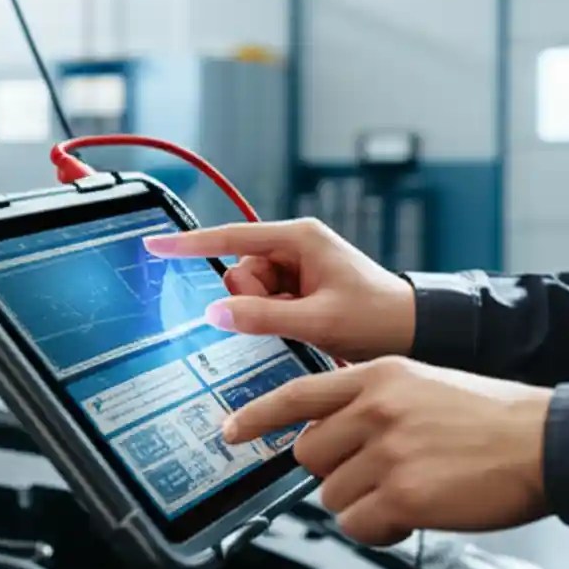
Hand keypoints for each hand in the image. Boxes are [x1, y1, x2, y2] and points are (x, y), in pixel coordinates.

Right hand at [144, 218, 414, 360]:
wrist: (413, 329)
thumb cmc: (376, 316)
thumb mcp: (317, 321)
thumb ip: (263, 317)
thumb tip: (216, 313)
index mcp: (298, 238)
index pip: (230, 239)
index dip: (190, 244)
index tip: (156, 246)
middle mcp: (294, 247)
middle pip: (240, 273)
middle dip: (253, 300)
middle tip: (292, 315)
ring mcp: (296, 268)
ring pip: (250, 292)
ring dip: (267, 312)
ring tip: (306, 321)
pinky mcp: (299, 287)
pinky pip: (265, 303)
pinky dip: (276, 317)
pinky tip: (305, 324)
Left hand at [223, 357, 551, 544]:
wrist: (543, 440)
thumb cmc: (490, 416)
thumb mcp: (421, 384)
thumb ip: (370, 400)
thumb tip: (329, 434)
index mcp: (376, 375)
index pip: (297, 395)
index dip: (256, 416)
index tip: (230, 432)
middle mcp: (374, 408)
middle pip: (309, 456)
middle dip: (336, 472)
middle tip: (377, 473)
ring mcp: (386, 451)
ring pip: (331, 495)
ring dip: (363, 503)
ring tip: (408, 489)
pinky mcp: (402, 494)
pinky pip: (357, 525)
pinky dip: (380, 528)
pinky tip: (412, 514)